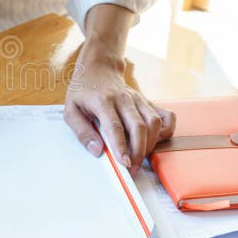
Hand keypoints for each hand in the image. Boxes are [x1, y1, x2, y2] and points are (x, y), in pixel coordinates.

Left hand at [63, 43, 174, 174]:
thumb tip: (96, 151)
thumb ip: (82, 132)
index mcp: (102, 101)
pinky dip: (165, 131)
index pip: (115, 126)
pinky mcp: (148, 101)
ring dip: (151, 144)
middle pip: (139, 126)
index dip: (121, 147)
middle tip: (132, 168)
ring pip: (154, 123)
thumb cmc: (83, 91)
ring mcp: (138, 99)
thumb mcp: (71, 110)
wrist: (98, 69)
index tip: (124, 163)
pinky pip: (166, 116)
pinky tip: (155, 141)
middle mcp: (124, 99)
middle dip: (138, 151)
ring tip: (140, 158)